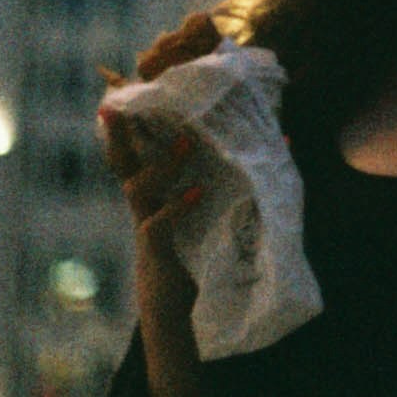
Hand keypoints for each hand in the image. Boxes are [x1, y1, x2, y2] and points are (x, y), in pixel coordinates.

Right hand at [96, 16, 222, 315]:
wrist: (177, 303)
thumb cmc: (196, 248)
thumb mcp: (212, 207)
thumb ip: (233, 177)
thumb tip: (282, 141)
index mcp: (153, 190)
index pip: (136, 151)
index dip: (128, 124)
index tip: (119, 93)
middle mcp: (144, 203)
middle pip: (123, 162)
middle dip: (119, 133)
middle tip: (113, 105)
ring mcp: (146, 223)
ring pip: (139, 186)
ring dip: (163, 163)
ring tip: (185, 143)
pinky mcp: (158, 247)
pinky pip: (160, 222)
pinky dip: (179, 205)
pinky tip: (197, 192)